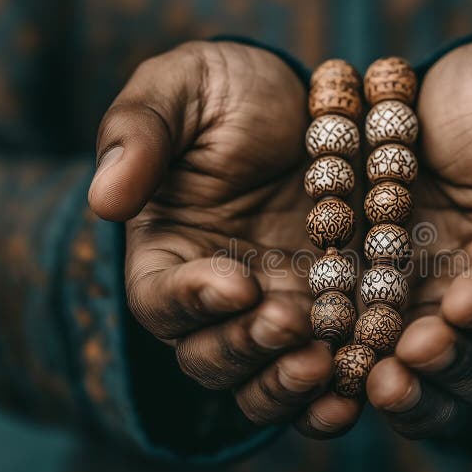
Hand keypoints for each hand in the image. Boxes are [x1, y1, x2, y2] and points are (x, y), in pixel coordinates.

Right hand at [88, 41, 359, 434]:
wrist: (309, 103)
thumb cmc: (232, 90)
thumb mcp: (183, 88)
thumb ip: (139, 132)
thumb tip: (105, 200)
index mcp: (168, 255)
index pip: (160, 301)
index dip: (191, 301)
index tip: (236, 283)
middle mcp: (218, 298)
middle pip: (211, 357)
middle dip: (246, 349)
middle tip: (289, 325)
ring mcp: (275, 313)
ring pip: (264, 379)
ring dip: (288, 382)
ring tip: (324, 362)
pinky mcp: (330, 318)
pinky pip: (329, 369)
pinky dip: (341, 383)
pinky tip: (366, 378)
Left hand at [364, 40, 471, 437]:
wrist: (414, 108)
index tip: (468, 300)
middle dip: (456, 364)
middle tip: (415, 354)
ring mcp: (434, 315)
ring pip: (437, 381)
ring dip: (413, 393)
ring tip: (378, 384)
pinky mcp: (381, 316)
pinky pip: (377, 364)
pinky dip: (360, 380)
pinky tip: (331, 379)